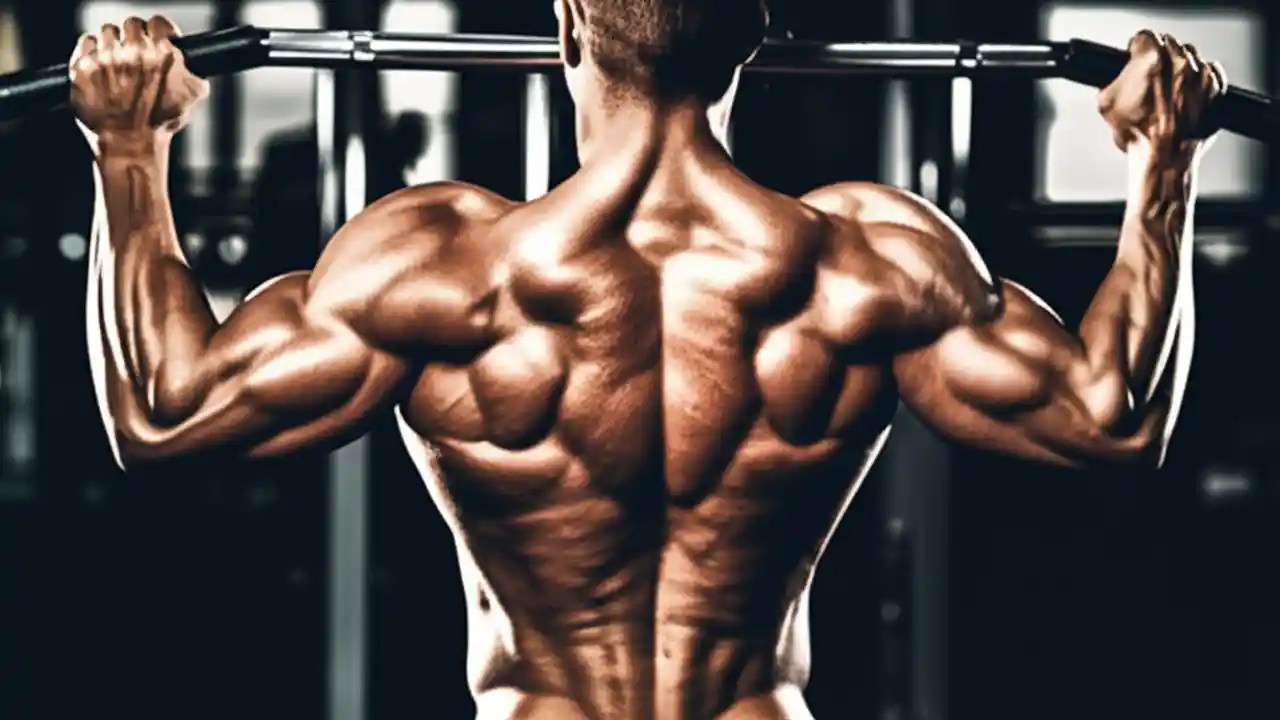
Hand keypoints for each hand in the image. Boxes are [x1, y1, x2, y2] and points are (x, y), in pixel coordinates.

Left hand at [69, 15, 208, 151]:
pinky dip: (92, 50)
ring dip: (112, 42)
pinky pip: (86, 42)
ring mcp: (106, 58)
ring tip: (115, 61)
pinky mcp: (83, 66)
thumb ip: (194, 72)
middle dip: (134, 36)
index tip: (155, 39)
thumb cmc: (160, 124)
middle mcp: (134, 52)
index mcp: (163, 54)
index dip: (158, 31)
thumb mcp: (192, 98)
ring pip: (107, 31)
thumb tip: (191, 61)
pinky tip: (100, 65)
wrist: (129, 144)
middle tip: (134, 53)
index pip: (158, 23)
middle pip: (131, 24)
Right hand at [1097, 30, 1225, 160]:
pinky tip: (1186, 95)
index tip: (1135, 59)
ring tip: (1169, 90)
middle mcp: (1179, 62)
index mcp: (1151, 59)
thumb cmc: (1139, 134)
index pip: (1144, 37)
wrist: (1165, 157)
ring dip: (1179, 68)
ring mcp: (1200, 74)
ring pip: (1190, 57)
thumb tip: (1116, 79)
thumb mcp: (1106, 105)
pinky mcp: (1216, 87)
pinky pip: (1210, 72)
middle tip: (1150, 79)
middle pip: (1168, 45)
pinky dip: (1199, 79)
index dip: (1136, 50)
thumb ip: (1110, 82)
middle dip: (1158, 59)